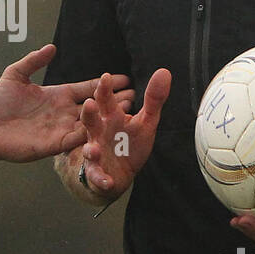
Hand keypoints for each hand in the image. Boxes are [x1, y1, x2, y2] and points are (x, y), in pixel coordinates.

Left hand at [0, 44, 132, 161]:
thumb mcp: (15, 75)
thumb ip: (33, 61)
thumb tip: (51, 47)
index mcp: (59, 95)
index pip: (87, 88)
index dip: (105, 84)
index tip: (125, 78)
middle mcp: (64, 112)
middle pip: (95, 106)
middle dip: (114, 101)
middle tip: (135, 96)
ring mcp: (62, 129)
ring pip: (91, 123)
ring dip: (107, 119)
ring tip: (127, 113)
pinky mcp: (55, 145)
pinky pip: (77, 140)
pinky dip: (91, 136)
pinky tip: (105, 132)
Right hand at [78, 68, 171, 198]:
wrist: (122, 173)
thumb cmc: (130, 143)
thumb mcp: (146, 121)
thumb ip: (154, 99)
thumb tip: (164, 71)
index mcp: (110, 117)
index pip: (105, 100)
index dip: (104, 89)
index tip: (105, 78)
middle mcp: (98, 133)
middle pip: (91, 121)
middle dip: (89, 114)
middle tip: (89, 104)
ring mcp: (95, 153)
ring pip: (89, 150)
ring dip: (90, 150)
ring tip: (94, 150)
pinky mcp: (97, 173)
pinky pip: (97, 176)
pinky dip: (101, 180)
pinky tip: (108, 182)